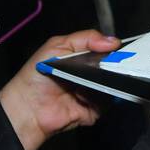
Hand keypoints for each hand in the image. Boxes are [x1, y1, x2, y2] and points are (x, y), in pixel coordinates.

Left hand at [0, 30, 120, 149]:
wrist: (27, 107)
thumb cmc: (37, 75)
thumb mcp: (57, 46)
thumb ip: (86, 38)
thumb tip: (113, 41)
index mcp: (84, 59)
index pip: (107, 51)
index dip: (115, 49)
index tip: (122, 48)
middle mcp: (90, 76)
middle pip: (114, 70)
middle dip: (116, 66)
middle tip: (116, 64)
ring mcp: (92, 94)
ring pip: (112, 87)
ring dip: (105, 83)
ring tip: (92, 80)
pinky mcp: (92, 111)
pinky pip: (105, 105)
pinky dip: (97, 100)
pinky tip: (81, 96)